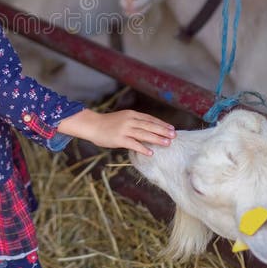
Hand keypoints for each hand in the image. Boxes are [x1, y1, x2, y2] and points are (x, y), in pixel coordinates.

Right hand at [56, 108, 174, 154]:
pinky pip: (134, 144)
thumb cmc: (107, 123)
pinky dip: (143, 148)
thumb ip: (134, 122)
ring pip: (144, 134)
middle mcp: (130, 120)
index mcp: (131, 114)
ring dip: (157, 139)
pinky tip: (150, 153)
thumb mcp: (123, 118)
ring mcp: (125, 129)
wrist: (92, 125)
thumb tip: (147, 129)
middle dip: (163, 131)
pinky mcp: (119, 139)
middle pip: (150, 126)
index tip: (171, 128)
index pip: (150, 119)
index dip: (161, 124)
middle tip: (174, 135)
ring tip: (167, 143)